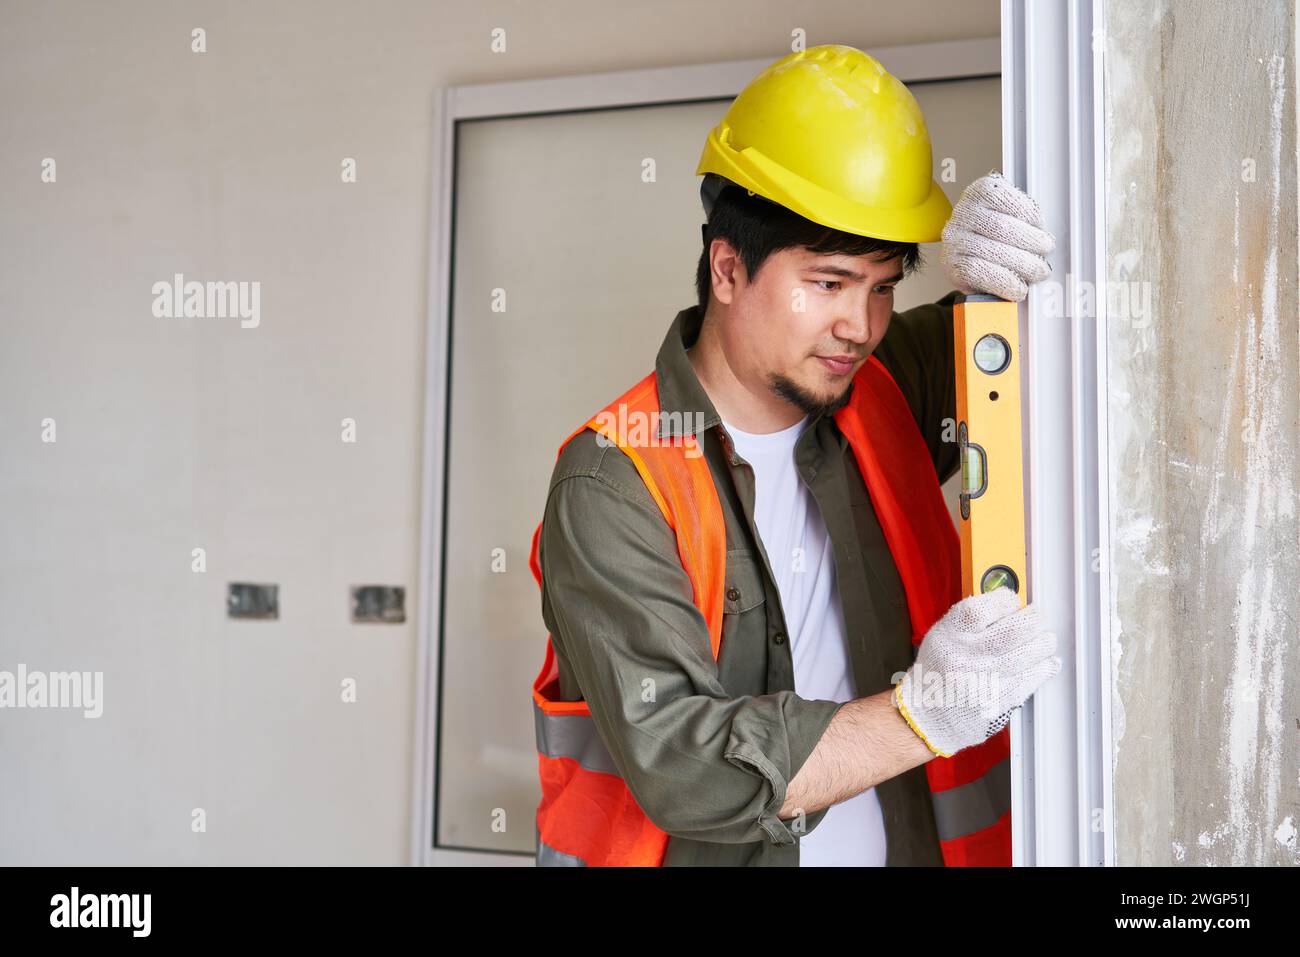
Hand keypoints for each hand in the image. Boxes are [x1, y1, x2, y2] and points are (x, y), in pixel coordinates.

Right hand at [892, 587, 1059, 756]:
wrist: (928, 713)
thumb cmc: (939, 669)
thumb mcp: (943, 635)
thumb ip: (973, 619)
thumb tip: (1014, 605)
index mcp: (949, 635)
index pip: (984, 608)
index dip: (1006, 600)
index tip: (1012, 602)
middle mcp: (964, 657)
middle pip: (1015, 628)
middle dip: (1035, 618)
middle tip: (1037, 617)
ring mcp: (983, 682)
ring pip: (1031, 652)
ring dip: (1044, 642)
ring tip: (1043, 640)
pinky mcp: (998, 702)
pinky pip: (1033, 679)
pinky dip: (1045, 666)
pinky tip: (1045, 661)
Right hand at [940, 170, 1054, 301]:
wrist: (967, 257)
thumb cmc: (993, 236)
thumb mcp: (1010, 216)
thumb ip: (1026, 219)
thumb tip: (1049, 237)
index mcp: (980, 192)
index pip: (1006, 199)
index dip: (1029, 214)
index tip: (1041, 226)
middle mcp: (963, 212)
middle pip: (1002, 227)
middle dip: (1030, 242)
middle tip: (1045, 253)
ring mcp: (954, 239)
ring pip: (993, 251)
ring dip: (1022, 265)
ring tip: (1037, 272)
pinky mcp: (951, 264)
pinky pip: (979, 273)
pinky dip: (1003, 282)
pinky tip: (1017, 287)